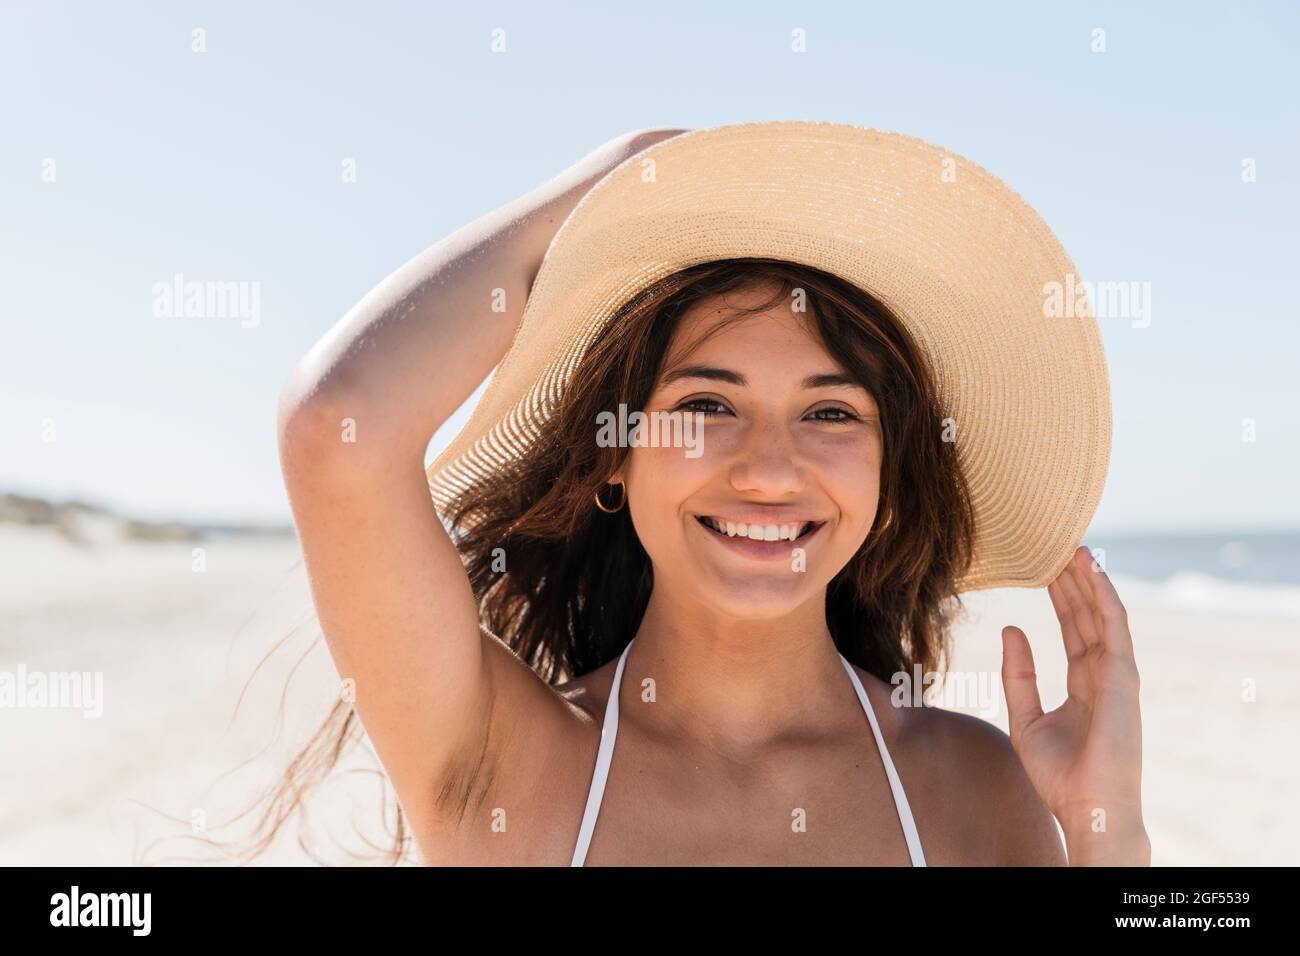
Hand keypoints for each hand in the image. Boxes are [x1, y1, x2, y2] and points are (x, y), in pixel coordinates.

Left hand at [1000, 546, 1148, 863]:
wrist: (1085, 807)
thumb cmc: (1060, 775)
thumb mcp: (1025, 718)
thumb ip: (1019, 674)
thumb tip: (1011, 628)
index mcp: (1085, 684)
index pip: (1073, 629)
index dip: (1062, 597)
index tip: (1047, 566)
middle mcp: (1105, 675)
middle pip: (1088, 616)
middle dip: (1074, 580)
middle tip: (1057, 543)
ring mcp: (1118, 676)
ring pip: (1103, 615)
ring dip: (1090, 580)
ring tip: (1074, 545)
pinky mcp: (1124, 679)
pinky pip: (1115, 629)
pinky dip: (1105, 597)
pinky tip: (1092, 571)